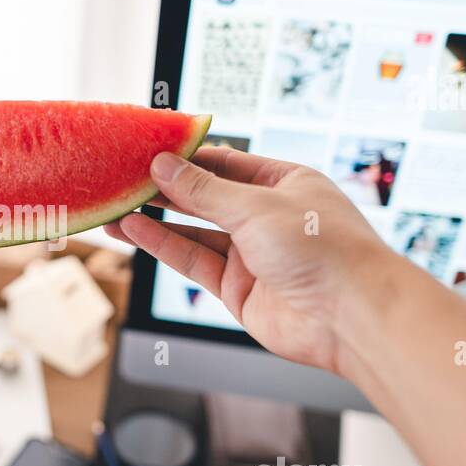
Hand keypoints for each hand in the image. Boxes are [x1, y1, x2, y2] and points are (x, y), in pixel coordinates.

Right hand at [106, 147, 396, 376]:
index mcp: (286, 184)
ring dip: (155, 219)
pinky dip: (162, 245)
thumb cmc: (323, 249)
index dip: (186, 156)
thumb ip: (203, 191)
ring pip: (194, 231)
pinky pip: (193, 260)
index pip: (226, 163)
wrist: (351, 317)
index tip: (147, 148)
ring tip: (114, 205)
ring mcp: (252, 255)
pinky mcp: (237, 289)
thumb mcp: (256, 207)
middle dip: (164, 188)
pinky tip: (133, 230)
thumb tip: (162, 166)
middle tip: (122, 176)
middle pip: (206, 197)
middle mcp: (268, 217)